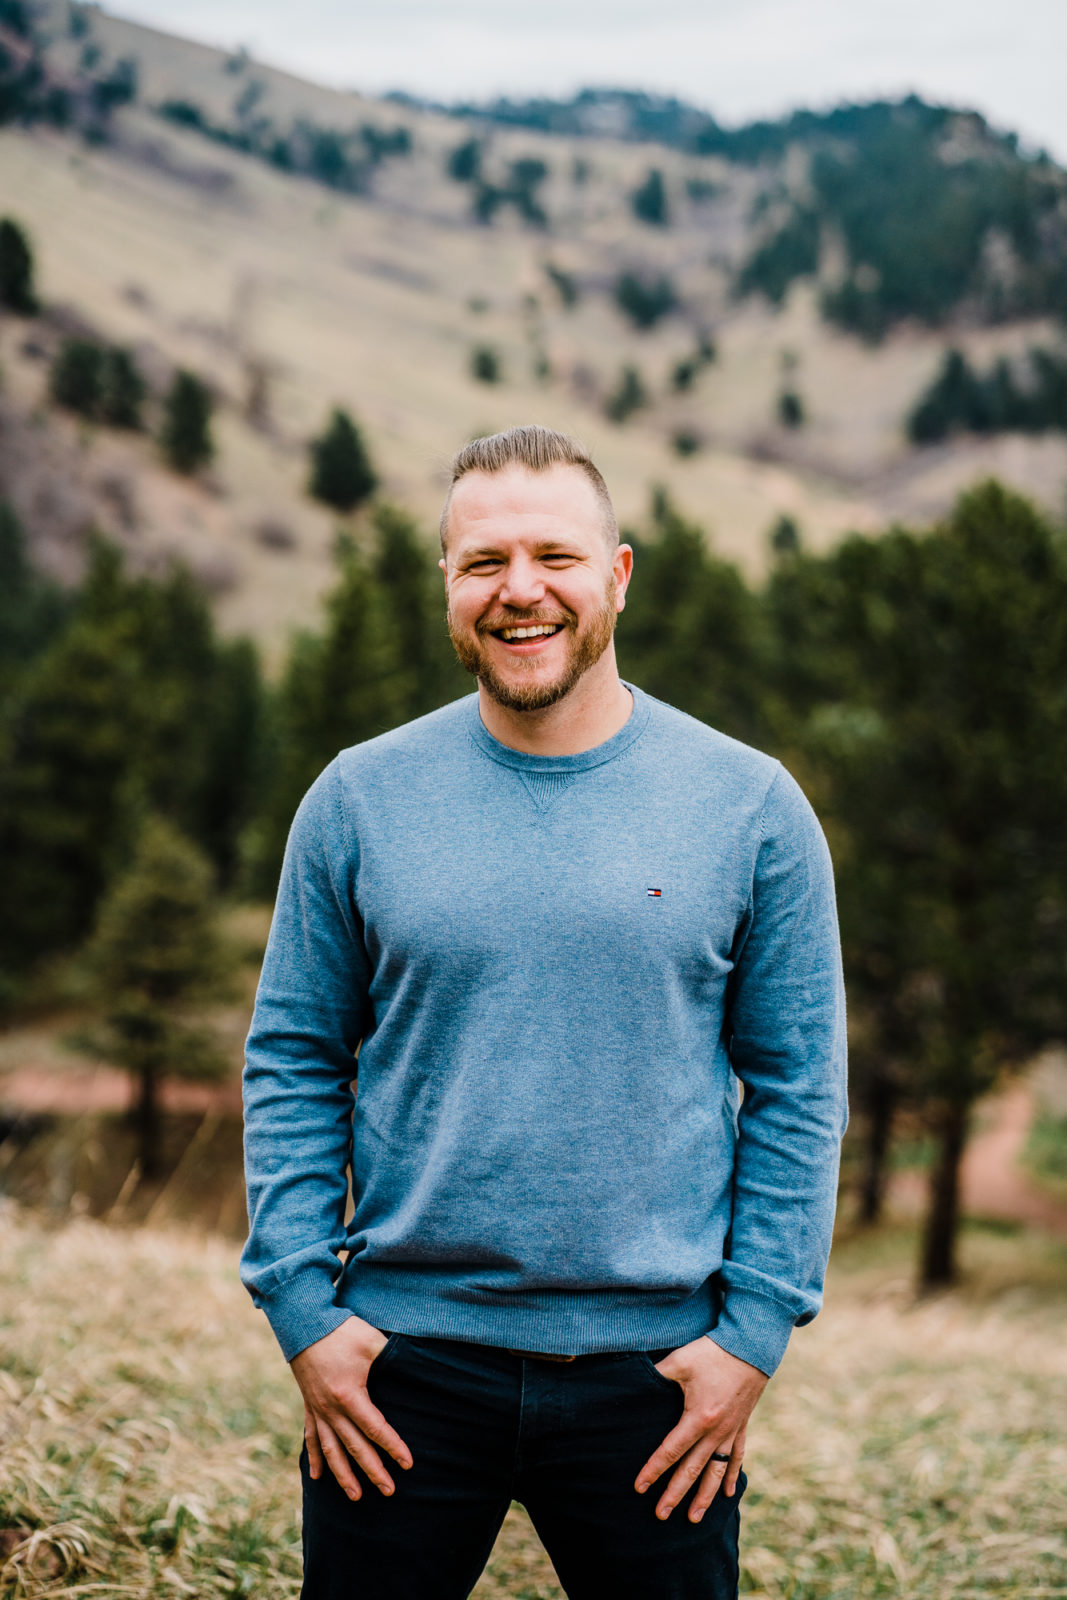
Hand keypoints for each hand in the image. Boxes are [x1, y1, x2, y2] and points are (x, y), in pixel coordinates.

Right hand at [290, 1316, 412, 1499]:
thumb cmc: (342, 1331)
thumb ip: (392, 1358)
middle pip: (355, 1447)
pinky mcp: (308, 1405)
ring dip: (343, 1475)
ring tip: (356, 1496)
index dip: (393, 1447)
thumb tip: (417, 1368)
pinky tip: (317, 1477)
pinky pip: (310, 1437)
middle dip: (373, 1470)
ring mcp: (317, 1409)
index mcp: (349, 1395)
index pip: (376, 1429)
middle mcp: (331, 1409)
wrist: (304, 1323)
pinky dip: (315, 1458)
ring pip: (331, 1450)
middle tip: (389, 1491)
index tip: (408, 1463)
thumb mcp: (371, 1341)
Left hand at [634, 1337, 767, 1522]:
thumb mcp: (679, 1361)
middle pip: (691, 1470)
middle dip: (675, 1494)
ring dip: (704, 1497)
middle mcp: (716, 1432)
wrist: (751, 1348)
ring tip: (694, 1518)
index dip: (653, 1470)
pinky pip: (737, 1458)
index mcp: (698, 1418)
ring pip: (716, 1472)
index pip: (670, 1451)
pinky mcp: (742, 1426)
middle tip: (660, 1515)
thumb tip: (633, 1381)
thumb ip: (657, 1375)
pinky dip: (732, 1477)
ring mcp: (731, 1432)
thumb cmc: (712, 1353)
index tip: (640, 1488)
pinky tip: (729, 1494)